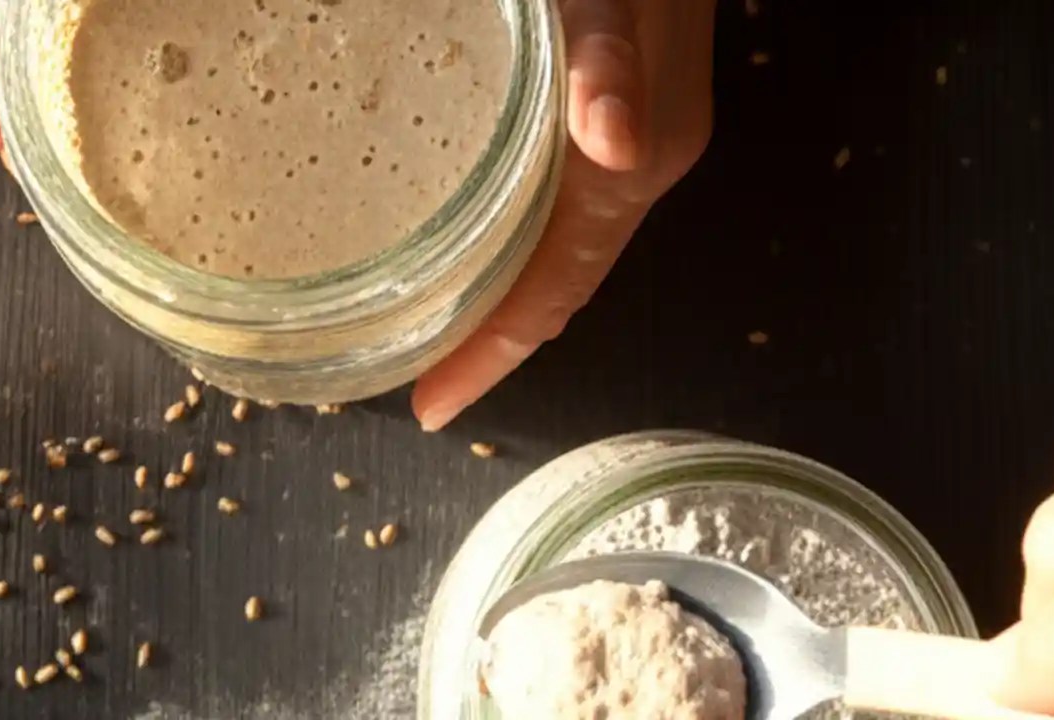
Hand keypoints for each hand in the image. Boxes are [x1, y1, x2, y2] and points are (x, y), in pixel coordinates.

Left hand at [412, 0, 714, 430]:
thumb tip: (616, 145)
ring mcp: (637, 142)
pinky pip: (565, 211)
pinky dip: (516, 247)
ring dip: (500, 301)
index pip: (557, 290)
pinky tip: (472, 242)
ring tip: (428, 331)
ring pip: (563, 254)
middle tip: (411, 380)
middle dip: (488, 344)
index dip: (494, 355)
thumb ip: (607, 58)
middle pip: (560, 289)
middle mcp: (642, 163)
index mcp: (633, 157)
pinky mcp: (622, 112)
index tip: (429, 407)